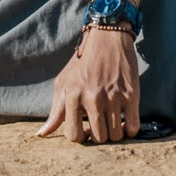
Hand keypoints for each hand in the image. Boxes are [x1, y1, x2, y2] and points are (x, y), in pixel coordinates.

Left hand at [35, 26, 140, 143]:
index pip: (74, 135)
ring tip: (112, 122)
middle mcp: (93, 98)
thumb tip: (42, 134)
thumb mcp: (64, 82)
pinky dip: (129, 130)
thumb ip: (55, 110)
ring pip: (116, 135)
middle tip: (100, 125)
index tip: (85, 129)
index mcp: (74, 96)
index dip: (81, 136)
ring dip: (114, 133)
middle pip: (98, 138)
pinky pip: (133, 127)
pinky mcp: (132, 95)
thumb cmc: (83, 62)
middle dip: (99, 135)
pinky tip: (124, 121)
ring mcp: (114, 97)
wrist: (108, 37)